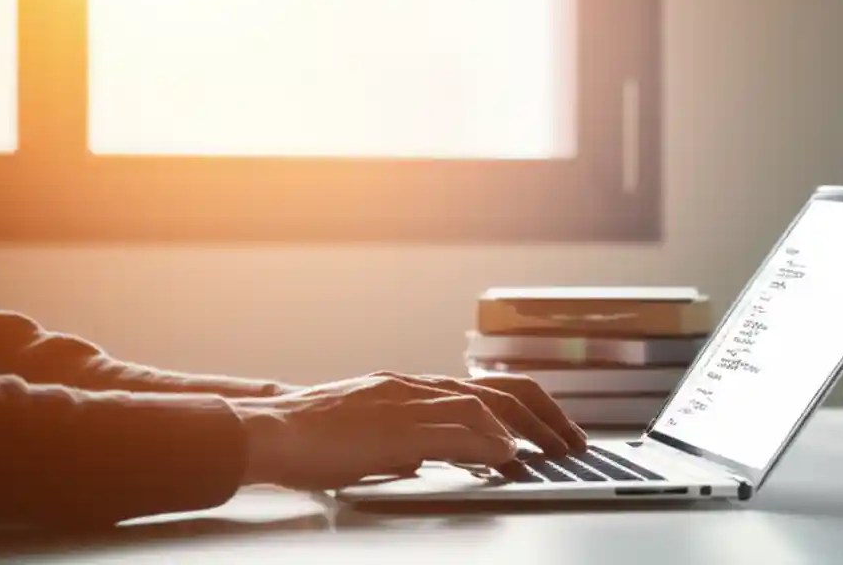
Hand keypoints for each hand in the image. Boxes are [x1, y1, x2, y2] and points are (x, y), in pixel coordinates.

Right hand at [233, 372, 585, 489]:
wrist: (269, 428)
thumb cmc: (310, 435)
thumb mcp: (369, 432)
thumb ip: (403, 439)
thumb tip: (426, 456)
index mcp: (413, 387)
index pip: (485, 389)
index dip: (527, 407)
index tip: (552, 429)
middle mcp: (418, 386)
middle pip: (500, 390)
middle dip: (545, 415)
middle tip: (572, 440)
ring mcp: (409, 402)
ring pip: (487, 405)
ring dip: (529, 429)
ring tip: (555, 450)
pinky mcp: (398, 426)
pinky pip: (456, 429)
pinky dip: (490, 441)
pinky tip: (510, 455)